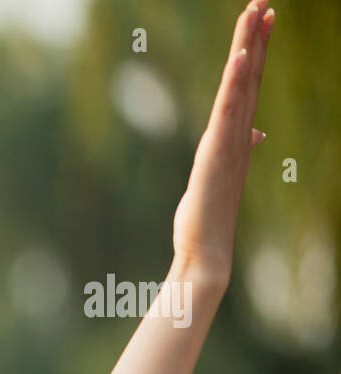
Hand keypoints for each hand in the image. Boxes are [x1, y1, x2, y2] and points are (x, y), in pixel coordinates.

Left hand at [171, 0, 272, 288]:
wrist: (206, 254)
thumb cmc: (207, 220)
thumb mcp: (218, 178)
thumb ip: (233, 151)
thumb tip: (255, 133)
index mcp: (236, 140)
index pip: (247, 89)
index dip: (256, 54)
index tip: (262, 23)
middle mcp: (238, 137)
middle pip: (249, 79)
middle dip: (256, 39)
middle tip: (263, 2)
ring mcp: (229, 145)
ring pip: (241, 87)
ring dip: (248, 48)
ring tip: (254, 13)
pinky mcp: (216, 154)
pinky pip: (227, 110)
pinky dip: (234, 82)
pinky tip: (240, 56)